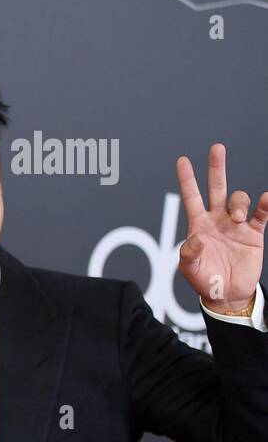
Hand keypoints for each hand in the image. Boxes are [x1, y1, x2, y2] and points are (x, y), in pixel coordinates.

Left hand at [176, 144, 267, 312]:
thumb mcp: (189, 268)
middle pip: (217, 188)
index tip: (182, 160)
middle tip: (217, 148)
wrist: (227, 294)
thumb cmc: (204, 280)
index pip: (191, 197)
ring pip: (239, 200)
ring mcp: (236, 224)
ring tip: (238, 218)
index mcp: (198, 225)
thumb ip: (189, 253)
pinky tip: (266, 199)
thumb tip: (198, 238)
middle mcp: (217, 220)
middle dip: (217, 168)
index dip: (187, 179)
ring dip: (239, 203)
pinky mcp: (254, 233)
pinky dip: (264, 205)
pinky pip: (262, 214)